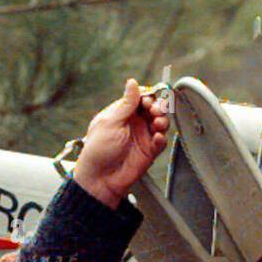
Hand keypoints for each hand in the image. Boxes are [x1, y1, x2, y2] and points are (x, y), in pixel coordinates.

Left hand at [71, 77, 171, 207]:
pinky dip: (162, 138)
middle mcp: (134, 123)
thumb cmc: (99, 150)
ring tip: (158, 123)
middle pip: (154, 108)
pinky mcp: (149, 151)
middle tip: (155, 111)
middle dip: (158, 107)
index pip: (140, 97)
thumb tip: (132, 82)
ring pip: (160, 122)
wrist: (100, 179)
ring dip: (163, 120)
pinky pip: (161, 141)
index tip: (148, 100)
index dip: (147, 96)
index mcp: (122, 112)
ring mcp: (142, 136)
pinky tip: (157, 138)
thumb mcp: (111, 122)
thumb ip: (126, 104)